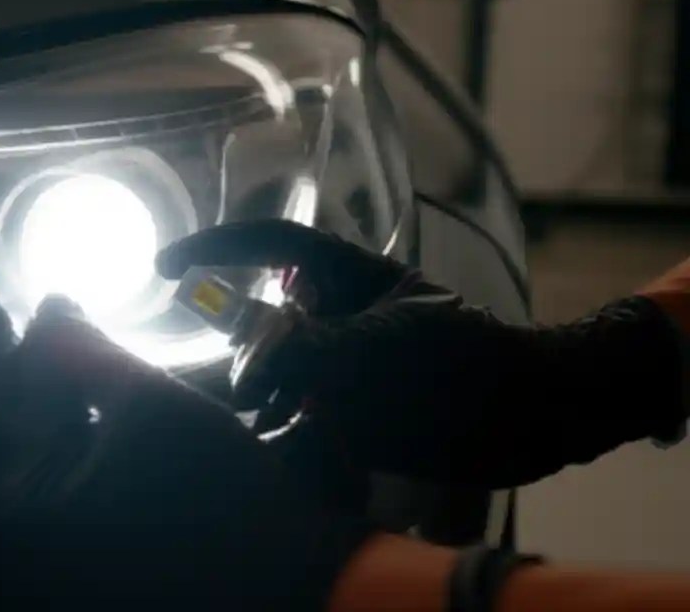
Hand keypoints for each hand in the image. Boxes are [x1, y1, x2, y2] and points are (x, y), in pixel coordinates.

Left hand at [0, 290, 369, 609]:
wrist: (278, 570)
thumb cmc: (219, 490)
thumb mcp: (155, 410)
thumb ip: (91, 359)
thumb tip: (46, 311)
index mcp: (25, 498)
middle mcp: (24, 516)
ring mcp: (52, 522)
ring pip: (4, 448)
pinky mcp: (82, 521)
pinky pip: (39, 464)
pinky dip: (40, 417)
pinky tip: (49, 372)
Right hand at [158, 220, 685, 486]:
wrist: (526, 419)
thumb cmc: (468, 354)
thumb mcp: (386, 340)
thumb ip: (310, 351)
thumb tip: (245, 368)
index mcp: (345, 276)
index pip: (270, 244)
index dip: (215, 246)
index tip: (163, 266)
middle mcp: (330, 319)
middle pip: (255, 325)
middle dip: (242, 356)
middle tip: (238, 386)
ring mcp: (332, 368)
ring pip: (266, 380)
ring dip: (260, 403)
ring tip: (273, 422)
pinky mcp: (338, 416)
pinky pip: (287, 423)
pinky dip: (284, 437)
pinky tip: (302, 446)